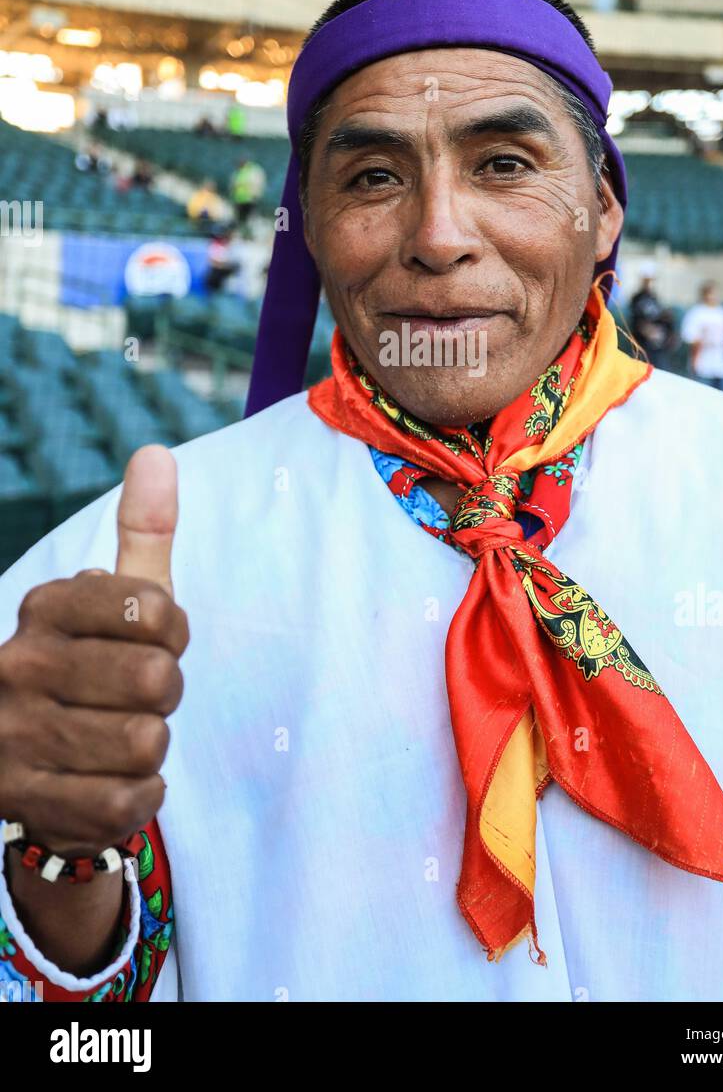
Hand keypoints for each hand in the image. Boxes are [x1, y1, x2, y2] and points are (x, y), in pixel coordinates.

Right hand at [0, 446, 187, 857]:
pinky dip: (138, 797)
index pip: (155, 610)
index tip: (151, 641)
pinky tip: (110, 782)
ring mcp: (14, 736)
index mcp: (46, 606)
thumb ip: (143, 533)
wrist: (22, 762)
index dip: (173, 634)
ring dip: (150, 749)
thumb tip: (157, 453)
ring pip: (146, 744)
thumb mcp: (116, 601)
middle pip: (157, 681)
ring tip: (116, 739)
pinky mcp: (22, 800)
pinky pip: (126, 803)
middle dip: (164, 695)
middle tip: (134, 699)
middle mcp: (19, 664)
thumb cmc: (91, 666)